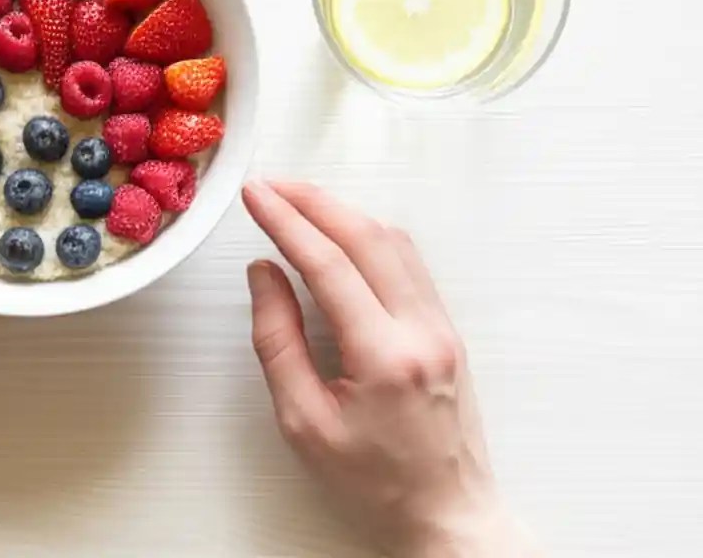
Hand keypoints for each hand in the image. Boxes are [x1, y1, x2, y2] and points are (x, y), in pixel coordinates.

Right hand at [242, 181, 538, 557]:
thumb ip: (278, 342)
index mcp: (384, 356)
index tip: (255, 195)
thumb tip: (266, 275)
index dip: (286, 221)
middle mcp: (422, 330)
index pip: (329, 265)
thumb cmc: (374, 484)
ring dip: (344, 213)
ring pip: (395, 242)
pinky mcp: (447, 331)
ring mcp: (442, 327)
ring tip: (299, 202)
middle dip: (314, 202)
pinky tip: (342, 235)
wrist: (446, 515)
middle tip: (270, 186)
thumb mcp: (304, 423)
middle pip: (367, 237)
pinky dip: (370, 237)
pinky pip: (409, 264)